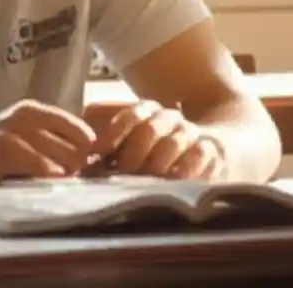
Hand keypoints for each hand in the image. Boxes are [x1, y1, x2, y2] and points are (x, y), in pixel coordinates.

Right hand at [0, 100, 97, 183]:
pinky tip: (47, 181)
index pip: (83, 130)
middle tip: (73, 182)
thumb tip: (93, 161)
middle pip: (77, 148)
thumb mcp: (24, 141)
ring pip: (63, 156)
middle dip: (80, 167)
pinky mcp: (0, 148)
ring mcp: (13, 130)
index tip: (91, 169)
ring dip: (67, 175)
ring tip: (59, 185)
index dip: (91, 152)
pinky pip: (38, 163)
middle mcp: (26, 116)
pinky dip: (47, 174)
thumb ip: (54, 145)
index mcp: (35, 111)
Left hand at [84, 101, 226, 179]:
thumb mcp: (127, 135)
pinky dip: (188, 169)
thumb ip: (104, 136)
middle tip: (122, 172)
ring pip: (175, 143)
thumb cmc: (154, 144)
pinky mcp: (212, 151)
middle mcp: (169, 119)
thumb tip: (80, 146)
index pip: (129, 114)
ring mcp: (191, 134)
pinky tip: (174, 181)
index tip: (98, 151)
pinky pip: (201, 156)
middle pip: (150, 129)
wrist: (205, 142)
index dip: (113, 132)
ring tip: (145, 180)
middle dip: (133, 152)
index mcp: (147, 111)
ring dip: (157, 163)